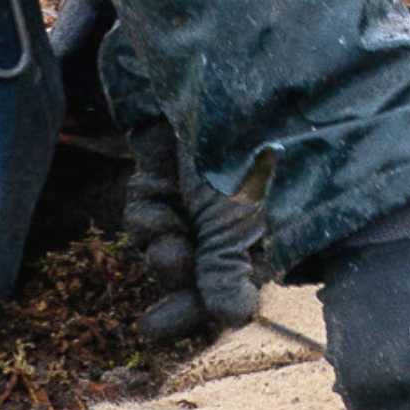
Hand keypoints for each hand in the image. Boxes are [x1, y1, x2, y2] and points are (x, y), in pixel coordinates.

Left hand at [119, 119, 263, 345]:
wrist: (217, 78)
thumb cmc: (240, 156)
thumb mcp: (236, 223)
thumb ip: (227, 273)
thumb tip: (234, 320)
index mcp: (262, 232)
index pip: (229, 287)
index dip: (196, 315)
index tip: (158, 332)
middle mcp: (229, 215)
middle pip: (191, 267)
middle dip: (172, 280)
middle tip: (153, 311)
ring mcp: (197, 189)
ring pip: (163, 237)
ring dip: (158, 241)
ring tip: (167, 237)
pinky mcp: (169, 163)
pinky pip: (147, 202)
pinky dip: (147, 206)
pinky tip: (154, 195)